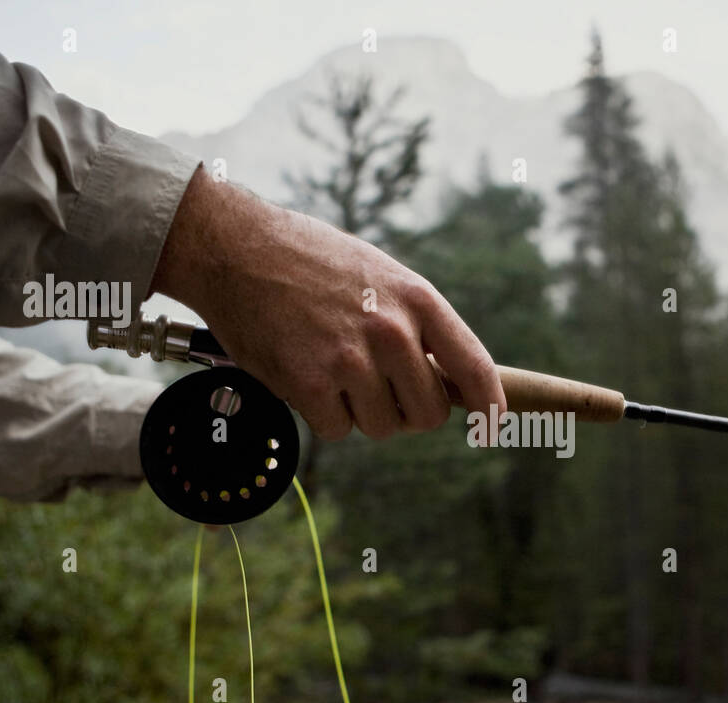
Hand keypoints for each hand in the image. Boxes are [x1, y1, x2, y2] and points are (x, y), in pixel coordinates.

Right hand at [149, 165, 504, 439]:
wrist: (237, 247)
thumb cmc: (311, 262)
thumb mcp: (382, 275)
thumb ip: (418, 326)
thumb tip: (452, 386)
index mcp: (418, 300)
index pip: (474, 367)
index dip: (489, 407)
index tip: (490, 428)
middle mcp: (392, 331)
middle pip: (428, 414)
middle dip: (407, 411)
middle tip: (377, 386)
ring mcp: (351, 360)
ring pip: (382, 427)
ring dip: (360, 411)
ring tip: (331, 366)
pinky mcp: (309, 384)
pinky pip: (337, 430)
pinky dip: (322, 414)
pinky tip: (304, 373)